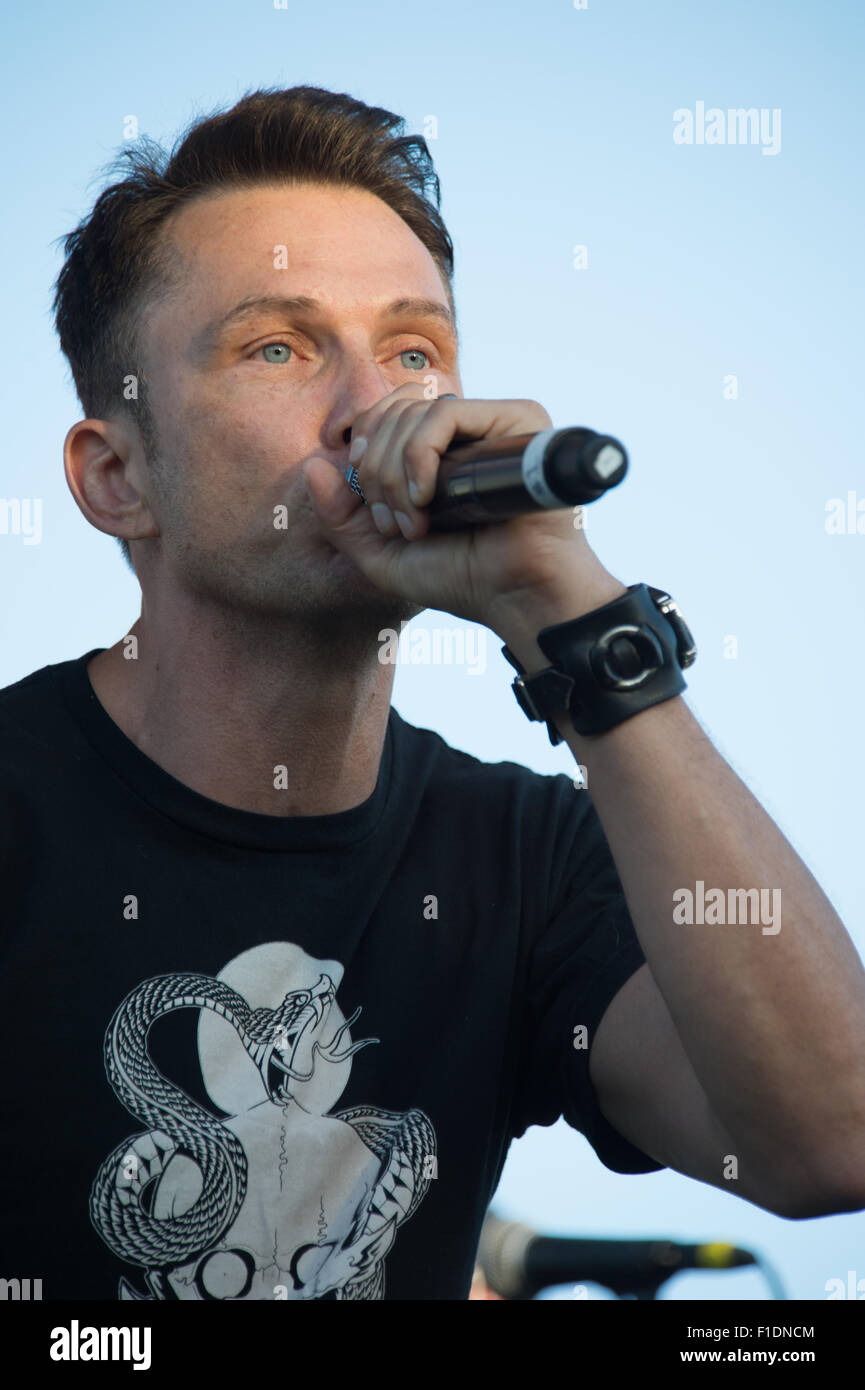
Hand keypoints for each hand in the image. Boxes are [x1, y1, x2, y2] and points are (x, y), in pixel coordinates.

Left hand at [302, 382, 622, 635]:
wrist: (517, 597)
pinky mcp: (519, 421)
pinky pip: (444, 415)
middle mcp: (470, 429)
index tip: (371, 509)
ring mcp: (495, 421)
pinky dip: (420, 456)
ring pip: (413, 412)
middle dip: (375, 472)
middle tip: (394, 526)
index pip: (387, 412)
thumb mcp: (379, 556)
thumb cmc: (461, 579)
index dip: (363, 451)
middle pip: (393, 410)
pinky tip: (426, 498)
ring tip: (414, 524)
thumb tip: (313, 463)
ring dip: (395, 474)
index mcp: (442, 449)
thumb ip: (340, 516)